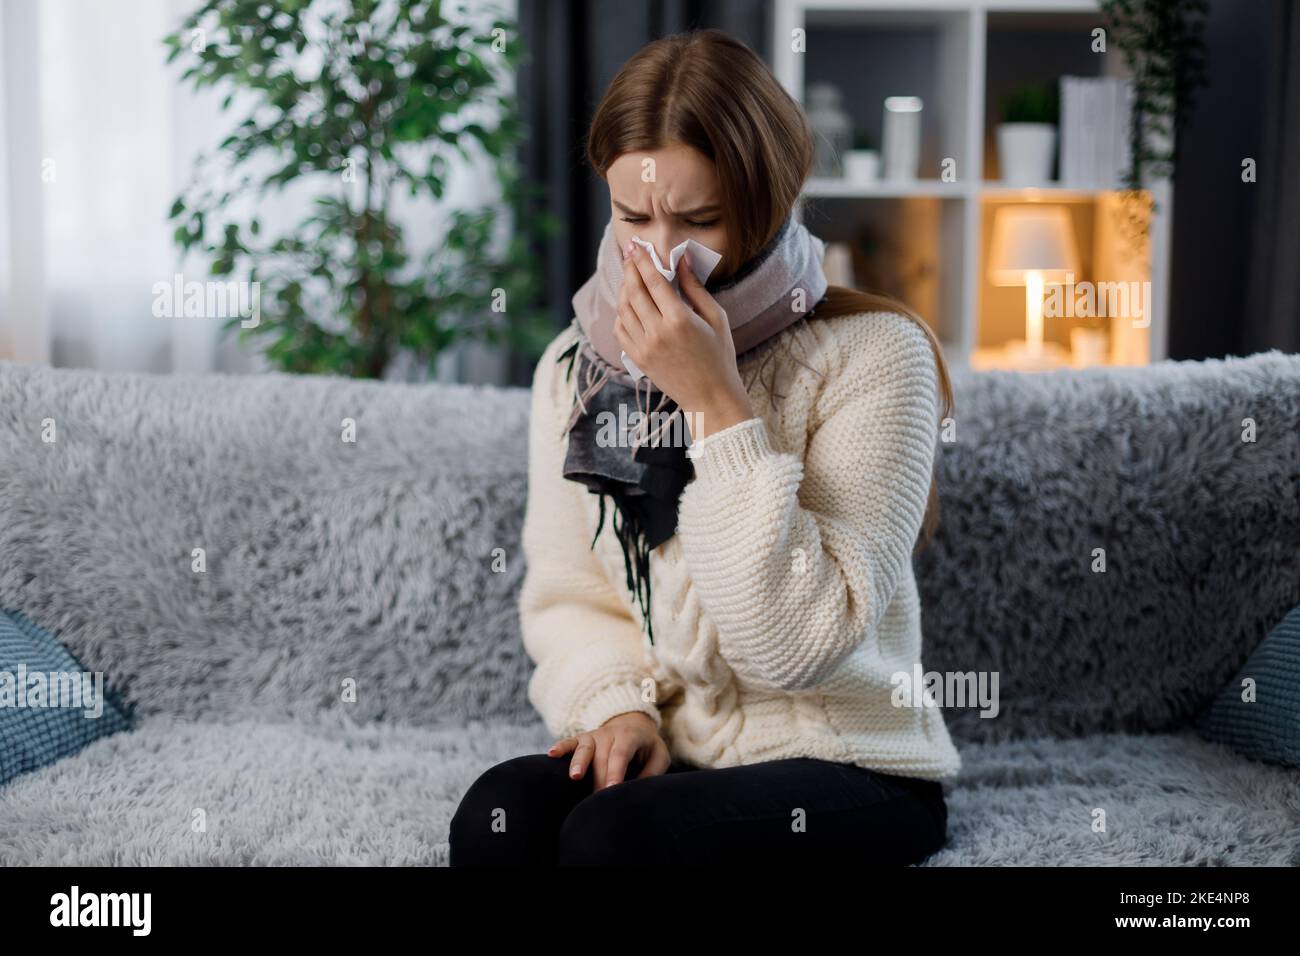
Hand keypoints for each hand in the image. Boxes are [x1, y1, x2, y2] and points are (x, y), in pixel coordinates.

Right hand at [545, 711, 671, 789]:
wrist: (633, 724)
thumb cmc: (647, 746)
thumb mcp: (659, 755)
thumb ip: (652, 772)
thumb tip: (636, 791)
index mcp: (629, 737)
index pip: (620, 754)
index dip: (615, 771)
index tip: (611, 789)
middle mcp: (609, 734)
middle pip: (601, 757)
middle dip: (598, 780)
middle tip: (597, 803)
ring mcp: (593, 736)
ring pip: (584, 748)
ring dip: (578, 762)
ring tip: (575, 777)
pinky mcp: (582, 739)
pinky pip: (569, 742)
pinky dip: (560, 747)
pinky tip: (551, 754)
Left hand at [615, 241, 754, 439]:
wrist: (710, 397)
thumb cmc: (719, 356)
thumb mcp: (715, 318)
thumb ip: (695, 287)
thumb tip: (681, 260)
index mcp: (679, 320)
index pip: (653, 281)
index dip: (643, 260)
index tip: (636, 245)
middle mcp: (657, 332)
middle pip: (634, 291)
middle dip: (630, 268)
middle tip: (630, 254)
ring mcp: (644, 347)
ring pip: (624, 309)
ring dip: (624, 288)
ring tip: (630, 276)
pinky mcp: (638, 359)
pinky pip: (620, 329)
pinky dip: (621, 313)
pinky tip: (629, 304)